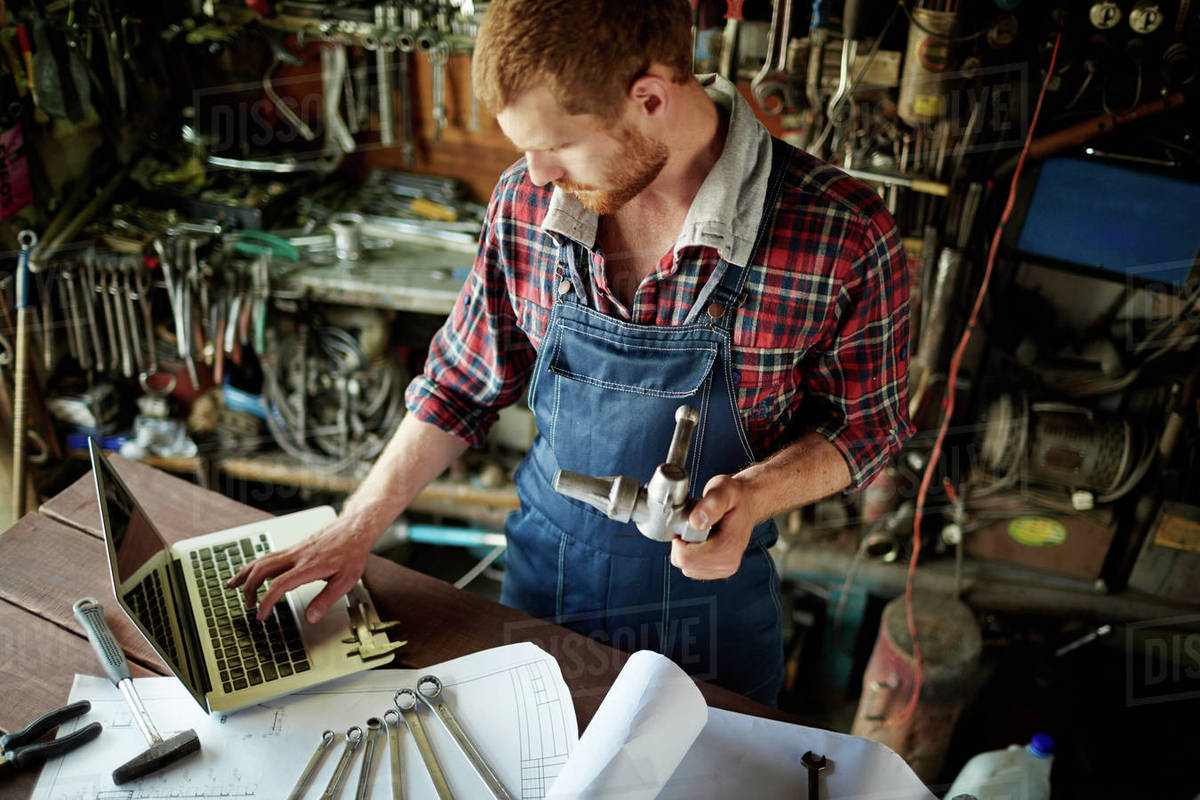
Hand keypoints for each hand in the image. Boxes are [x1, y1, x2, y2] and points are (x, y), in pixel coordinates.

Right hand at [226, 514, 376, 622]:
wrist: (354, 529)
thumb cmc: (352, 554)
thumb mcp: (346, 581)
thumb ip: (327, 600)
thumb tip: (311, 618)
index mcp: (309, 566)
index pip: (279, 585)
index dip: (266, 602)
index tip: (261, 616)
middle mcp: (297, 556)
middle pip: (262, 570)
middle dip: (250, 589)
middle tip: (249, 606)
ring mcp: (293, 550)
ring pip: (261, 560)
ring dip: (245, 574)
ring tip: (233, 587)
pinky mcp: (293, 548)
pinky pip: (268, 556)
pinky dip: (254, 565)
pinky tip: (249, 571)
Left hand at [670, 474, 758, 579]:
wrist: (748, 503)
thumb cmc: (735, 496)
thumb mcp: (723, 490)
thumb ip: (710, 505)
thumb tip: (695, 522)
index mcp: (727, 548)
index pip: (685, 557)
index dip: (679, 538)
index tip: (689, 522)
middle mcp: (727, 563)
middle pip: (684, 563)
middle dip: (682, 544)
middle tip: (695, 525)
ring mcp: (724, 569)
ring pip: (687, 567)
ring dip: (686, 549)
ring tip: (700, 531)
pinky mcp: (719, 570)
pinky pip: (692, 568)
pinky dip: (691, 555)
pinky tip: (701, 540)